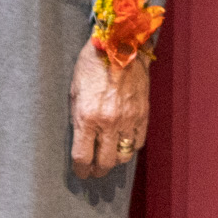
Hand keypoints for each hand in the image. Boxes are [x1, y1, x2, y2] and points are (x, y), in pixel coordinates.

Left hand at [70, 38, 149, 178]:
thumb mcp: (74, 92)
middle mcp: (108, 123)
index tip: (80, 173)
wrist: (120, 45)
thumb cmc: (91, 65)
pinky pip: (138, 141)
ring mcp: (128, 120)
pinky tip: (124, 144)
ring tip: (109, 159)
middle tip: (93, 172)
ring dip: (115, 161)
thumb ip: (78, 118)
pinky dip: (130, 147)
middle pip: (104, 162)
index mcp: (87, 117)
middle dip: (97, 171)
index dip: (80, 170)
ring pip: (123, 155)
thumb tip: (81, 139)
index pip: (82, 157)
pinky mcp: (143, 114)